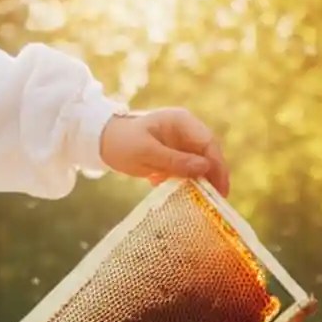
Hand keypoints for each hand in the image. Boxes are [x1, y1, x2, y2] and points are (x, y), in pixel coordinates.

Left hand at [99, 107, 229, 195]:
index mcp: (182, 121)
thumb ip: (175, 161)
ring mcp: (179, 142)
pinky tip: (172, 189)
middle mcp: (185, 130)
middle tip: (218, 200)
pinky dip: (184, 181)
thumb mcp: (146, 153)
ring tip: (200, 200)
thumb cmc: (121, 142)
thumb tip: (205, 168)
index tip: (221, 189)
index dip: (217, 166)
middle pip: (208, 154)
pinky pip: (186, 169)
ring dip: (199, 181)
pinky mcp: (172, 154)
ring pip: (198, 163)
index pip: (208, 143)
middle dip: (213, 176)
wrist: (101, 142)